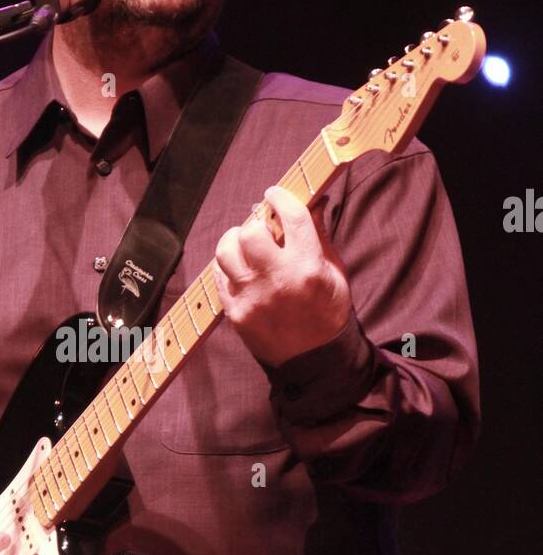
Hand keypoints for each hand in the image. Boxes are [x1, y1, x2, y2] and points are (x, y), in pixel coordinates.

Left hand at [213, 184, 352, 366]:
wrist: (314, 361)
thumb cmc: (329, 313)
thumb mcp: (335, 273)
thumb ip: (320, 236)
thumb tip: (314, 202)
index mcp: (308, 267)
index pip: (291, 216)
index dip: (280, 197)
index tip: (275, 193)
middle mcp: (277, 280)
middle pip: (250, 232)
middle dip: (255, 222)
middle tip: (261, 227)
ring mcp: (252, 298)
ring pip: (226, 252)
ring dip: (234, 241)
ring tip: (245, 245)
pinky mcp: (236, 313)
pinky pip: (219, 277)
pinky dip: (227, 267)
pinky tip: (240, 268)